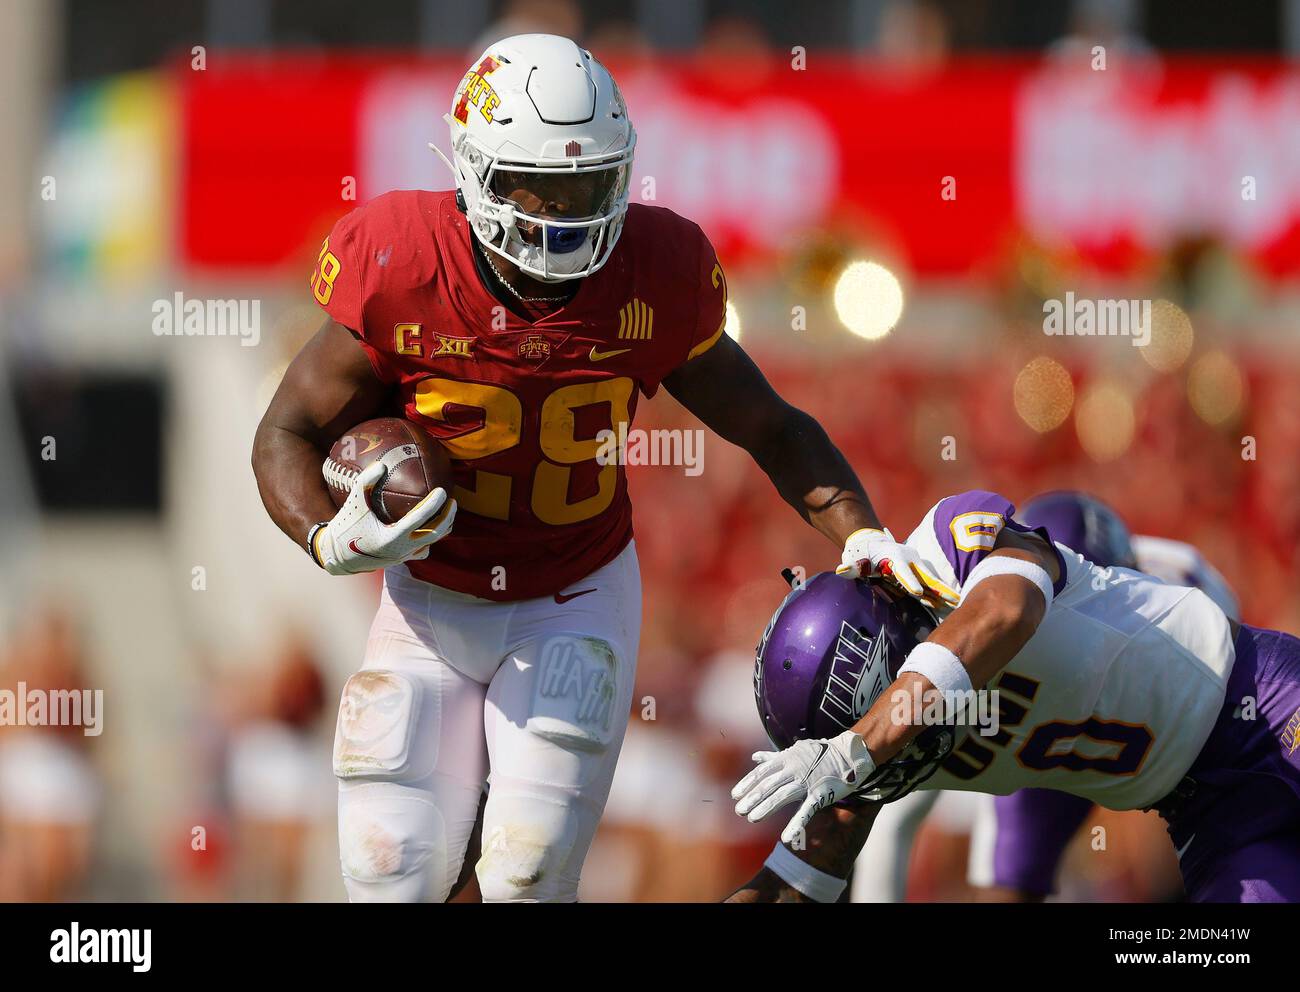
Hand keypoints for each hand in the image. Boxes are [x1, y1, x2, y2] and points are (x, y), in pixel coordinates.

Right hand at [312, 462, 455, 574]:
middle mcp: (401, 550)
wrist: (337, 557)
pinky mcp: (402, 560)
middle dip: (448, 517)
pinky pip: (423, 549)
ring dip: (442, 527)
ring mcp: (403, 557)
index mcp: (390, 537)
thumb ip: (365, 482)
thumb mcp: (353, 503)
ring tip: (448, 511)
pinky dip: (430, 537)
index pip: (419, 520)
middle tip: (453, 501)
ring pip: (431, 542)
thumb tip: (381, 464)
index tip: (443, 491)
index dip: (433, 505)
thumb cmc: (345, 526)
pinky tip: (432, 524)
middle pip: (434, 534)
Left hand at [732, 730, 875, 844]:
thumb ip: (773, 757)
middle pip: (769, 784)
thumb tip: (755, 757)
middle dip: (753, 797)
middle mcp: (794, 769)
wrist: (848, 753)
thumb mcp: (794, 751)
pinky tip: (785, 838)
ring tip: (752, 818)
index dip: (748, 783)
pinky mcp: (820, 794)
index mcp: (786, 760)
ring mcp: (807, 781)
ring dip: (766, 807)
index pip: (762, 772)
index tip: (735, 794)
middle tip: (738, 810)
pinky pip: (806, 810)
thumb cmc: (820, 753)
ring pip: (782, 795)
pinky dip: (796, 824)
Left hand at [836, 527, 958, 606]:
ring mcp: (915, 564)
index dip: (909, 581)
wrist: (870, 541)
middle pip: (925, 575)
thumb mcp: (854, 560)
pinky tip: (947, 604)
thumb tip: (841, 570)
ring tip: (956, 604)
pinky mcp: (916, 570)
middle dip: (938, 587)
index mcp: (894, 556)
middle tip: (952, 599)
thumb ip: (850, 567)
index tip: (917, 593)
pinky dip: (937, 592)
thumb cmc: (861, 553)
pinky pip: (928, 582)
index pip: (902, 571)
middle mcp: (908, 559)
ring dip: (942, 591)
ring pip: (930, 579)